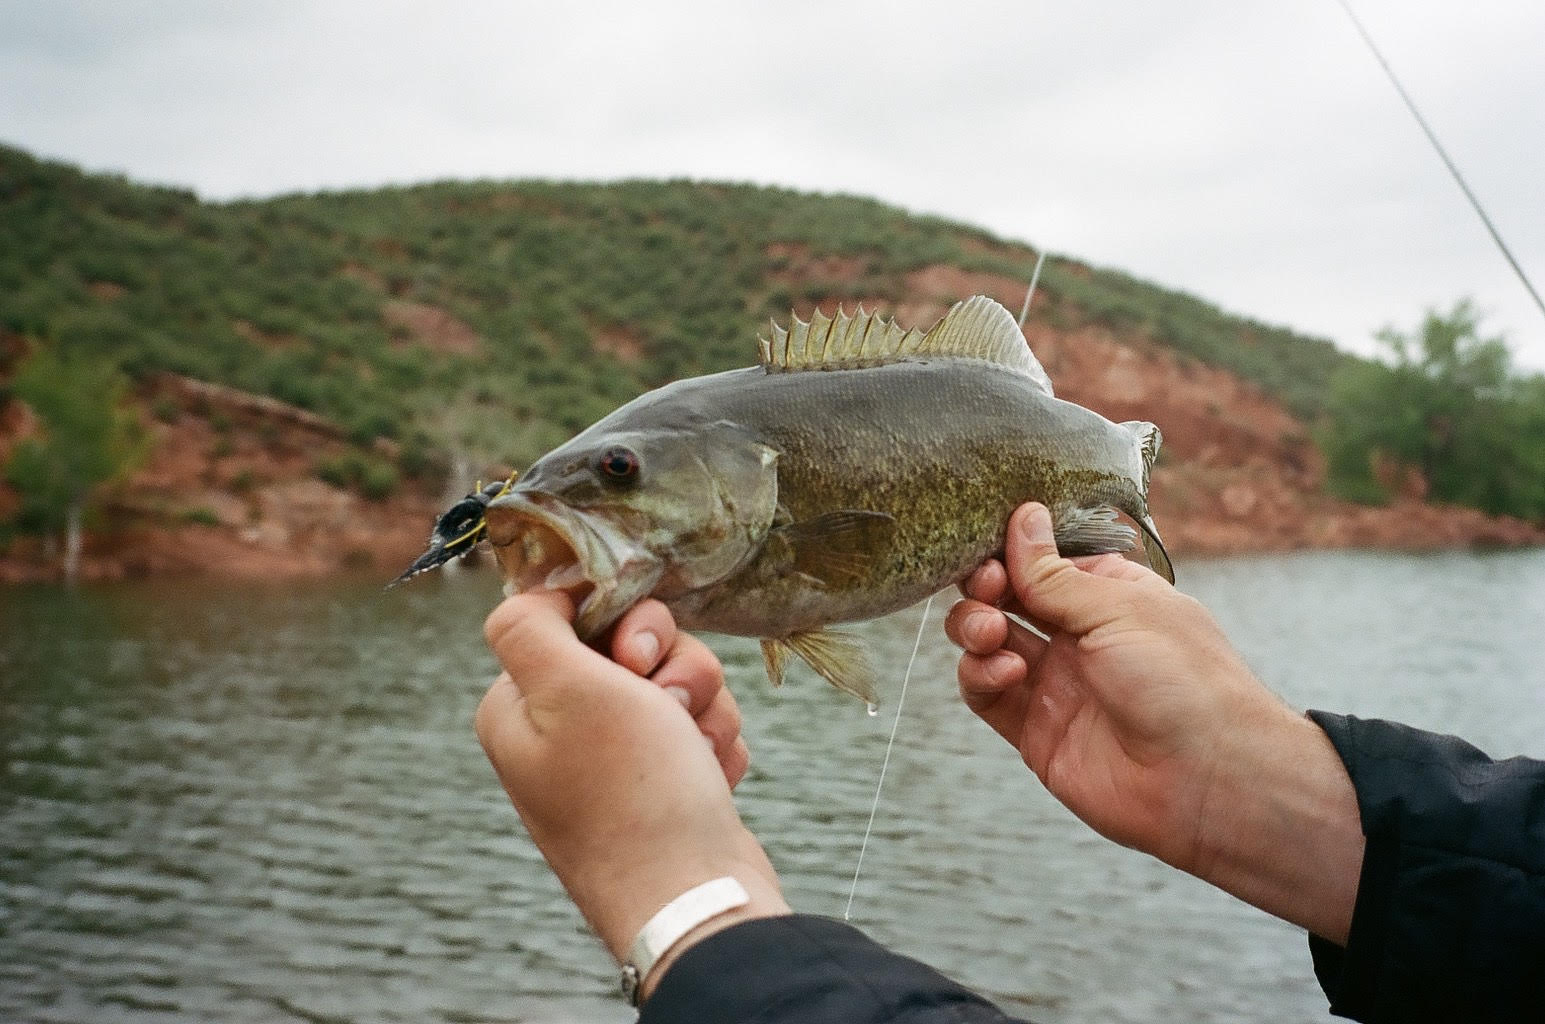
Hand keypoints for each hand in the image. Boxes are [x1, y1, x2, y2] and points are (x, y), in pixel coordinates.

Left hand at [478, 593, 788, 992]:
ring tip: (697, 751)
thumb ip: (529, 625)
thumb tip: (535, 595)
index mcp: (519, 707)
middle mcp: (559, 733)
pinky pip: (700, 729)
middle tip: (671, 705)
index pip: (572, 618)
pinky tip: (710, 777)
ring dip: (702, 707)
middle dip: (673, 668)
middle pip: (632, 647)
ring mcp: (612, 763)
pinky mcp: (662, 786)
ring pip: (676, 684)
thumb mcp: (566, 688)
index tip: (636, 658)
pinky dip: (714, 745)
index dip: (619, 624)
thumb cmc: (631, 789)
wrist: (696, 897)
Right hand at [945, 504, 1362, 942]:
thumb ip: (1054, 574)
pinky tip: (1008, 673)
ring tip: (991, 634)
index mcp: (1109, 597)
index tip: (989, 548)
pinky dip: (982, 676)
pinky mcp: (1036, 731)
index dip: (1010, 551)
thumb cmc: (1185, 682)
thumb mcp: (1117, 609)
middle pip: (1007, 599)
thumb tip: (1024, 516)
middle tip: (986, 589)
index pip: (1042, 561)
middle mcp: (1080, 637)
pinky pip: (988, 694)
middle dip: (985, 588)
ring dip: (977, 628)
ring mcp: (1056, 685)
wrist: (1208, 781)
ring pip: (989, 643)